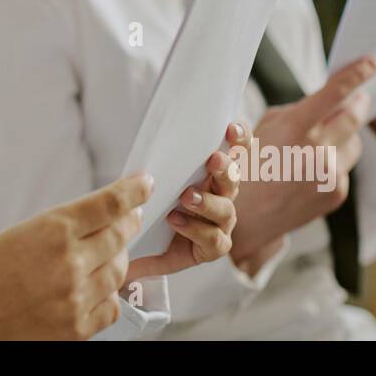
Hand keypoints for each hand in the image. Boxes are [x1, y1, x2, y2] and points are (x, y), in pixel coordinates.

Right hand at [0, 174, 152, 339]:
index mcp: (52, 230)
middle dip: (129, 223)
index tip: (144, 184)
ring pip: (120, 271)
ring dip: (118, 258)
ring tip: (108, 252)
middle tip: (131, 217)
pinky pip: (110, 306)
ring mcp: (75, 298)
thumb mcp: (18, 233)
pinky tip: (96, 287)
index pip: (110, 204)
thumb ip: (60, 227)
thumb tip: (97, 218)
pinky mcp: (76, 329)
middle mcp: (68, 263)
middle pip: (120, 236)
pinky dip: (107, 294)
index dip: (133, 191)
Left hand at [125, 121, 250, 280]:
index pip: (235, 149)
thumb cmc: (147, 203)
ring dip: (208, 201)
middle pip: (233, 177)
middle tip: (213, 160)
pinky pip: (215, 239)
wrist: (136, 246)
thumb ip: (153, 160)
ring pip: (226, 210)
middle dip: (226, 167)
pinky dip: (196, 229)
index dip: (239, 138)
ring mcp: (220, 222)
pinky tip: (176, 220)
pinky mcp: (213, 247)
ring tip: (186, 196)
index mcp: (210, 171)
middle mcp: (221, 194)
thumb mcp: (146, 178)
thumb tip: (146, 133)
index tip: (231, 128)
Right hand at [229, 57, 375, 266]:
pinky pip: (345, 166)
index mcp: (295, 128)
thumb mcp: (265, 127)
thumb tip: (329, 100)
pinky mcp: (337, 192)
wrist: (246, 217)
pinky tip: (312, 169)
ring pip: (353, 143)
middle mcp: (317, 150)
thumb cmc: (248, 165)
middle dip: (359, 102)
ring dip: (345, 135)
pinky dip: (335, 161)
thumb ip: (298, 112)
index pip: (334, 94)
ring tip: (321, 142)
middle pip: (354, 116)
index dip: (356, 75)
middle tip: (361, 96)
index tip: (372, 62)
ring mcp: (330, 174)